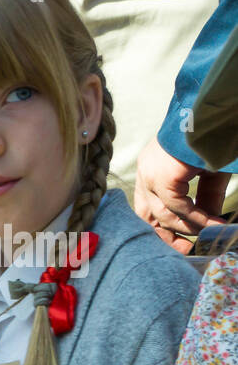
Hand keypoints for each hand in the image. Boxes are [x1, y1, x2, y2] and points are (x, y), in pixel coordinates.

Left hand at [133, 137, 228, 252]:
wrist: (218, 114)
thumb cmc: (215, 139)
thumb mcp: (209, 174)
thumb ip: (205, 199)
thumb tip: (208, 225)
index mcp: (150, 170)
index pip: (147, 208)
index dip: (161, 230)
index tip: (181, 245)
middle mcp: (145, 172)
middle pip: (146, 216)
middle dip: (166, 237)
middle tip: (187, 250)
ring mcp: (150, 174)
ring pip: (162, 214)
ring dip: (186, 229)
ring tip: (207, 238)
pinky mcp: (162, 176)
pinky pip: (177, 207)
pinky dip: (196, 219)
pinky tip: (213, 225)